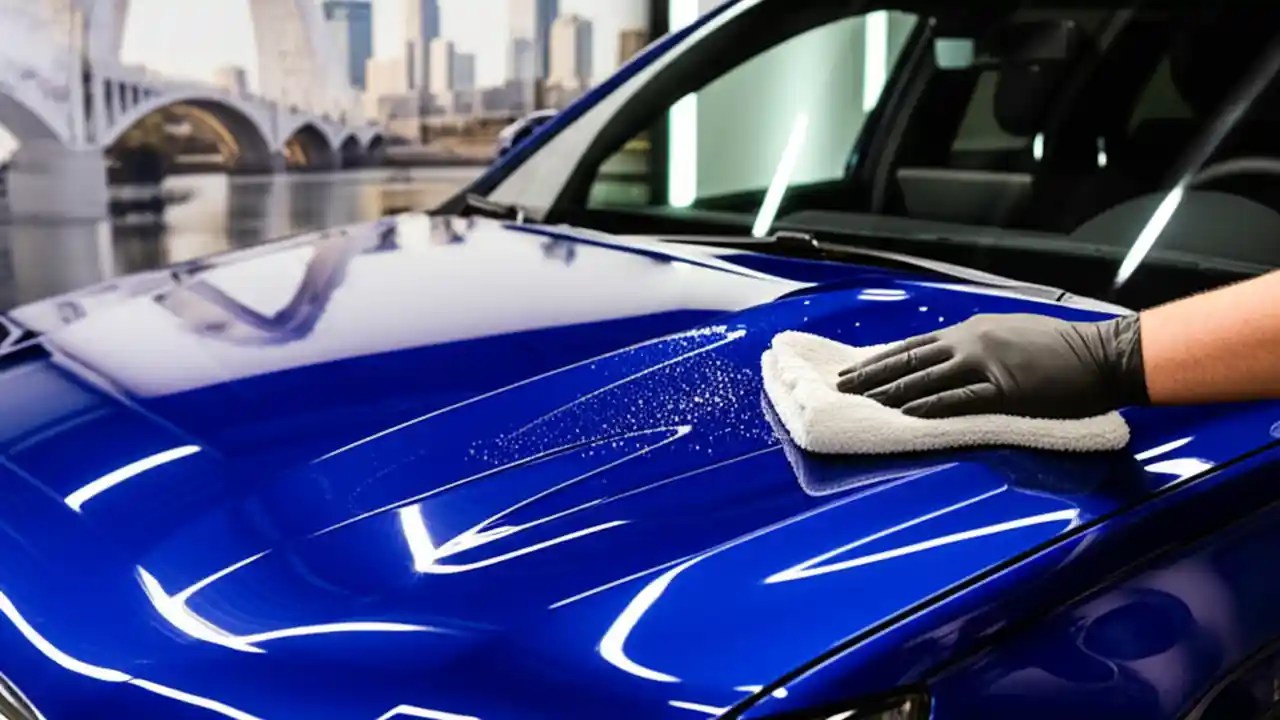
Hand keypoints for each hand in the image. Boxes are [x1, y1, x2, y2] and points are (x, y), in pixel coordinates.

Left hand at [836, 314, 1146, 418]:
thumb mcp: (1009, 334)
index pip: (913, 346)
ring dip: (891, 393)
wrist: (1102, 353)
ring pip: (927, 380)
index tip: (854, 369)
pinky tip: (906, 415)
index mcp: (972, 331)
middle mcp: (972, 343)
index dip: (881, 359)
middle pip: (910, 360)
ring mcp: (987, 365)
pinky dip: (930, 408)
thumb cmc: (1060, 347)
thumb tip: (946, 359)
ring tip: (863, 403)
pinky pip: (959, 400)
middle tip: (842, 386)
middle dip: (872, 374)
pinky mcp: (1005, 390)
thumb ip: (976, 346)